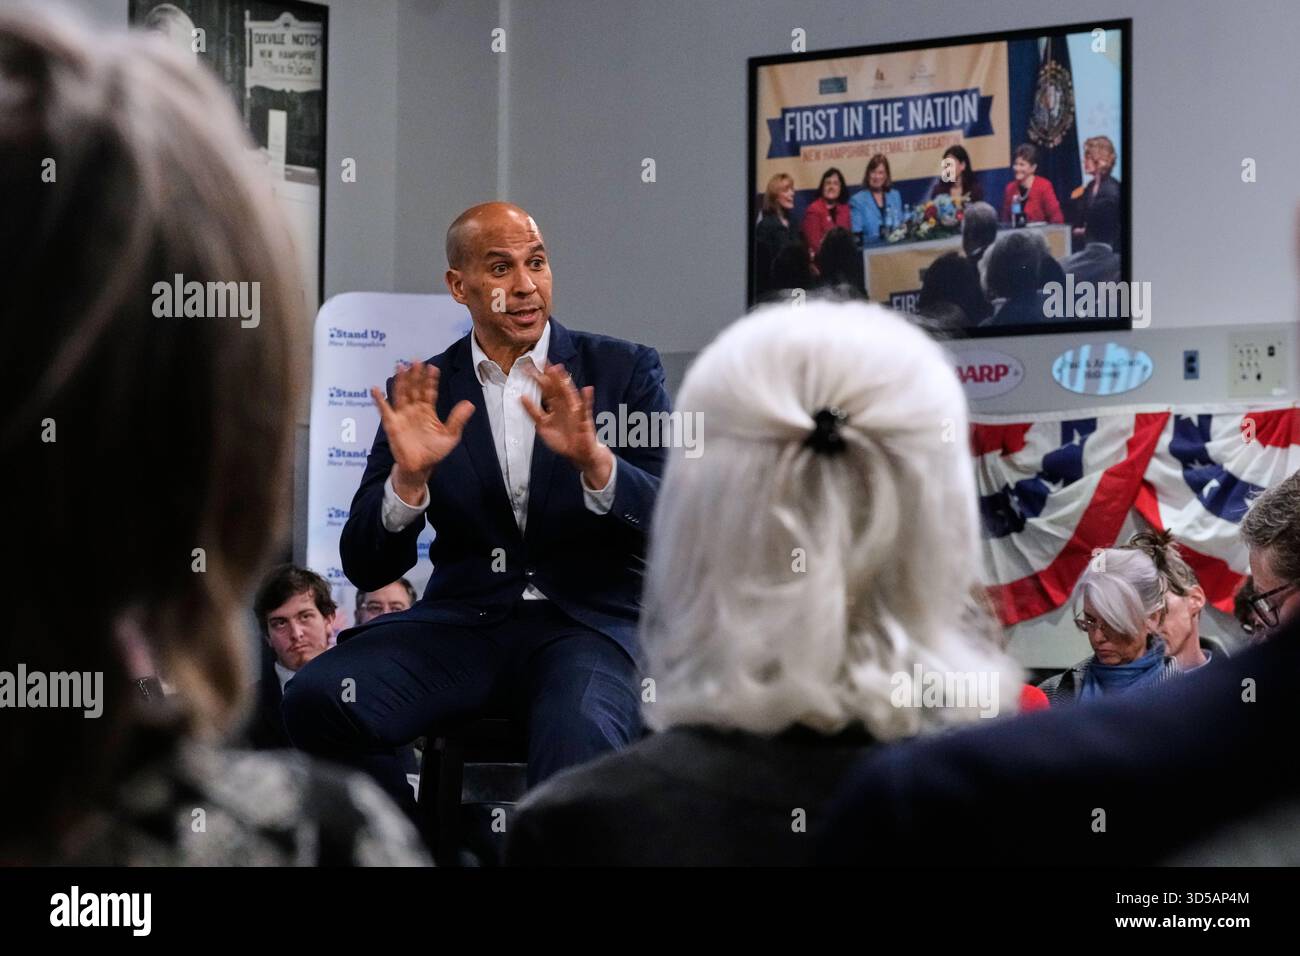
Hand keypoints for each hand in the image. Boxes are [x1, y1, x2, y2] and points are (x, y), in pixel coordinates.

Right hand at [371, 360, 473, 498]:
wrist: (420, 467)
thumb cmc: (434, 452)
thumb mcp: (450, 435)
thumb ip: (458, 419)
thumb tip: (470, 404)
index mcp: (428, 411)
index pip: (429, 391)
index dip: (431, 380)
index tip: (433, 368)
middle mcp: (415, 410)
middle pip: (414, 388)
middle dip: (415, 375)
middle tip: (416, 360)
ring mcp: (402, 415)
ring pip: (401, 394)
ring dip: (400, 380)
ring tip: (400, 366)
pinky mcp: (392, 423)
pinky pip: (384, 410)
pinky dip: (379, 399)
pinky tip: (375, 389)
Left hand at [520, 363, 611, 486]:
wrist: (579, 453)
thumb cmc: (564, 439)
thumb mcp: (543, 425)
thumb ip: (533, 411)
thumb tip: (522, 397)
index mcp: (555, 406)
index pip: (545, 389)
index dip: (537, 378)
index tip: (527, 367)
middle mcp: (565, 405)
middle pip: (556, 387)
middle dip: (549, 375)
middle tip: (541, 362)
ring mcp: (575, 411)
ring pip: (569, 393)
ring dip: (564, 382)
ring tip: (559, 370)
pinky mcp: (584, 420)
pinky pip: (586, 409)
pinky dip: (587, 400)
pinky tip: (587, 390)